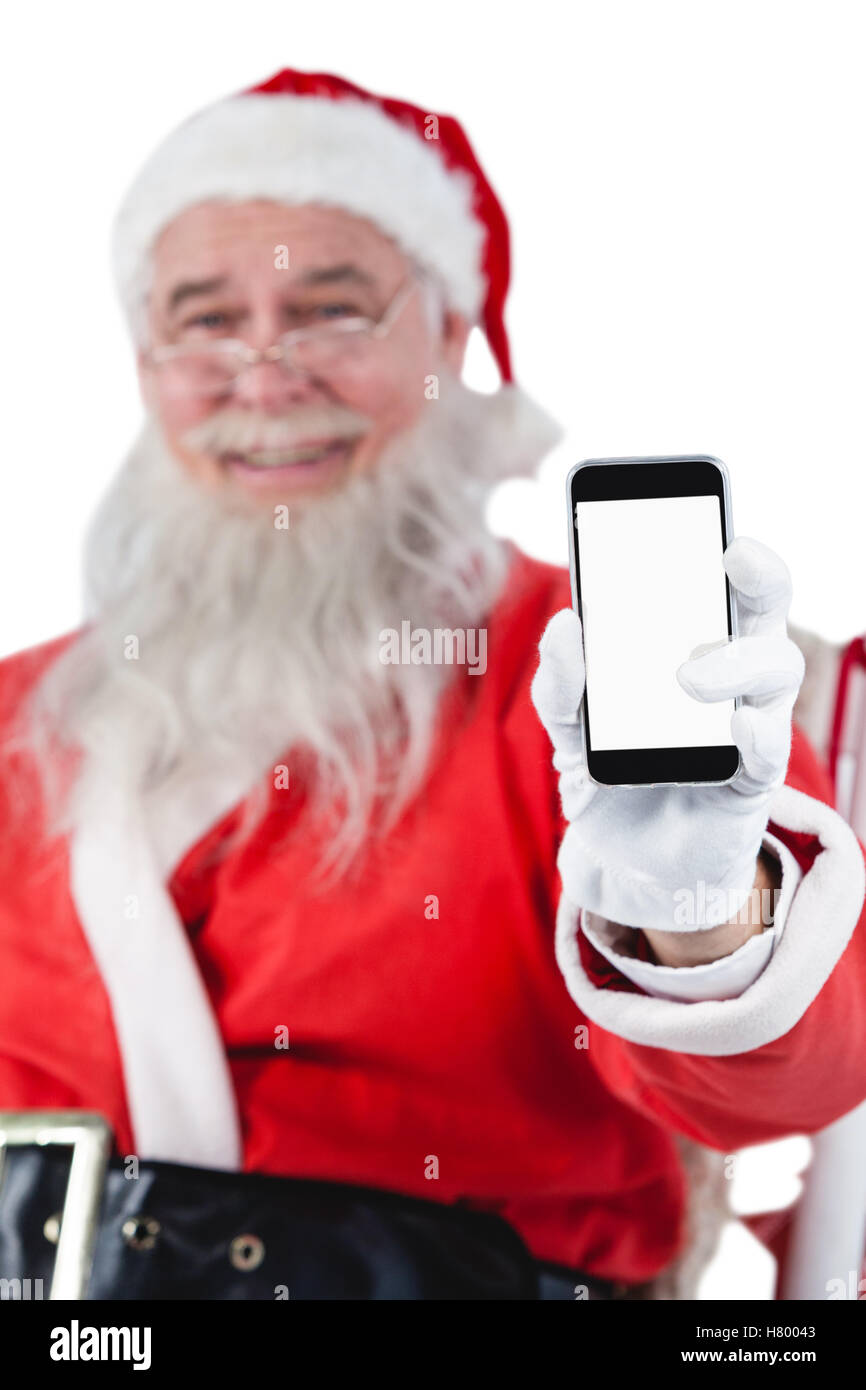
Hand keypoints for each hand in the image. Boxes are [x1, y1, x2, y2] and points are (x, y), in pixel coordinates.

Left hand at [531, 537, 804, 933]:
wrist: (626, 862)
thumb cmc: (611, 773)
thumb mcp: (569, 727)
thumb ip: (561, 682)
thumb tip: (566, 625)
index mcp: (693, 646)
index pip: (723, 584)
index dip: (733, 549)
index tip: (720, 526)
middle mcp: (731, 676)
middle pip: (766, 612)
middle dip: (763, 577)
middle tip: (733, 554)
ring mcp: (748, 726)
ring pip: (778, 671)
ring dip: (739, 662)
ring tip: (688, 678)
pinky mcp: (750, 784)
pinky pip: (768, 752)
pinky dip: (757, 736)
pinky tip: (736, 728)